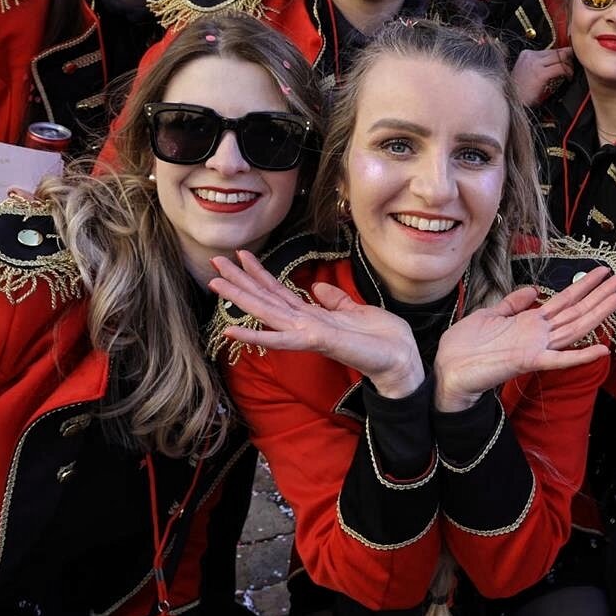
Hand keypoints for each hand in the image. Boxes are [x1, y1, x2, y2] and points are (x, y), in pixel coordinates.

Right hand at [208, 250, 424, 397]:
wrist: (401, 360)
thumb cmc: (382, 339)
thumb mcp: (356, 310)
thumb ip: (335, 300)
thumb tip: (317, 287)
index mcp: (313, 316)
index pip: (279, 292)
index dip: (259, 274)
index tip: (240, 256)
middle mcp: (305, 324)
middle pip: (265, 298)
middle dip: (240, 280)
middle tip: (214, 260)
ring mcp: (307, 333)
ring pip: (266, 312)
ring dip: (240, 297)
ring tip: (215, 282)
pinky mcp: (317, 341)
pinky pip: (281, 338)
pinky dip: (256, 335)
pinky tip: (232, 331)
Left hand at [432, 266, 615, 410]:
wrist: (449, 371)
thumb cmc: (466, 346)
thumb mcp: (490, 315)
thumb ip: (513, 304)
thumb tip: (533, 290)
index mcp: (530, 322)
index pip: (564, 300)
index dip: (584, 285)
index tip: (603, 271)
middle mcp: (539, 333)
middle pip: (576, 310)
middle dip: (600, 293)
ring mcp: (536, 347)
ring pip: (574, 328)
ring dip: (598, 313)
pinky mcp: (528, 361)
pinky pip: (559, 359)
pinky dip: (580, 356)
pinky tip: (602, 350)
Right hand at [511, 46, 573, 106]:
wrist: (511, 102)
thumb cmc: (519, 92)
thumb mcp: (527, 74)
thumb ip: (539, 66)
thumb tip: (556, 64)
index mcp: (526, 55)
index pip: (549, 50)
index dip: (561, 55)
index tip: (568, 59)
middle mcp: (530, 56)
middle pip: (556, 51)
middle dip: (568, 58)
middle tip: (574, 64)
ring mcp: (535, 64)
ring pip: (560, 57)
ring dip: (569, 65)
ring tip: (571, 73)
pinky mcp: (540, 73)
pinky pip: (560, 67)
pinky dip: (568, 72)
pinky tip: (568, 78)